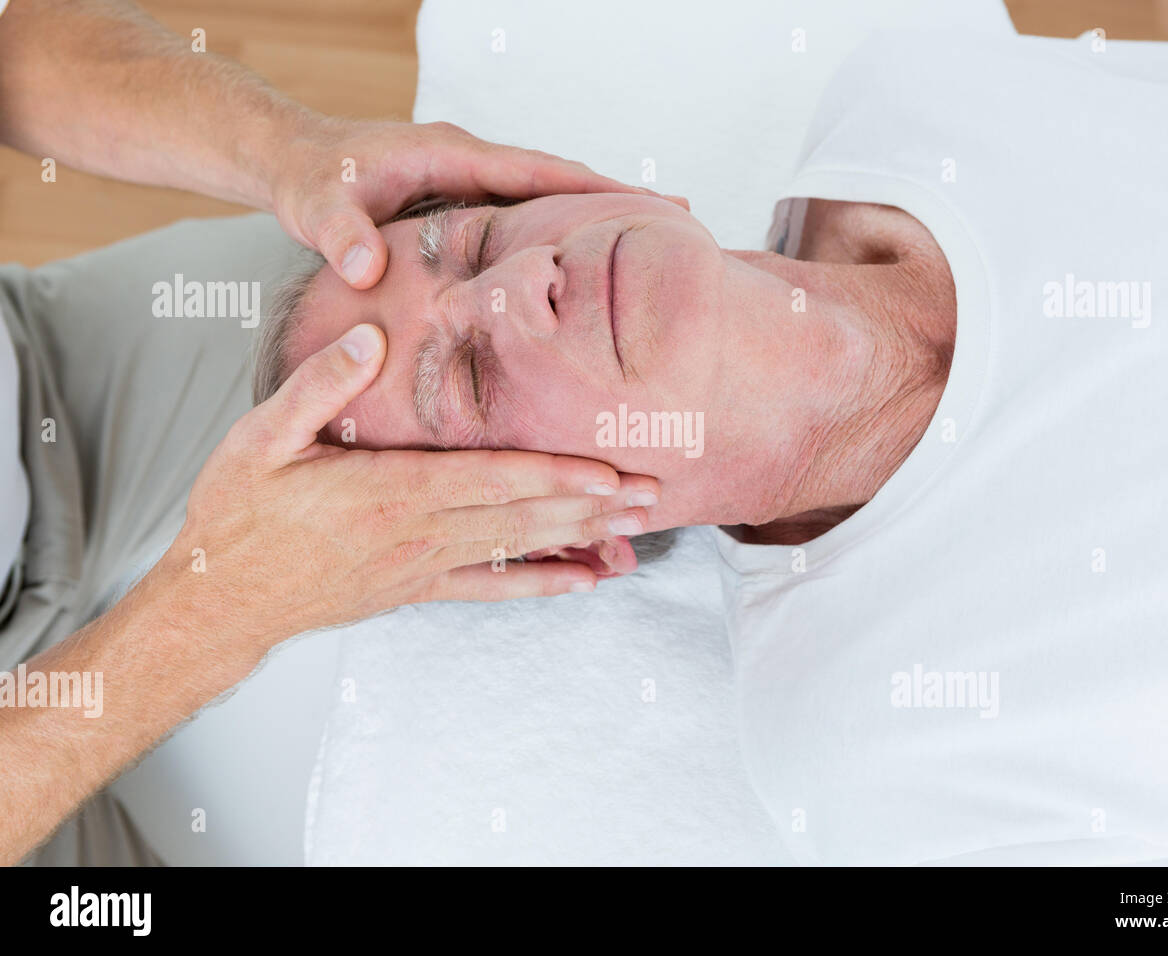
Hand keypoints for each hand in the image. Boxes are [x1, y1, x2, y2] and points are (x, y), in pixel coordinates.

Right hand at [163, 323, 657, 659]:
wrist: (217, 599)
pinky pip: (491, 590)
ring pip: (517, 551)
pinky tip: (583, 582)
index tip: (607, 468)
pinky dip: (540, 585)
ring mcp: (422, 567)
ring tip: (637, 526)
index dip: (553, 474)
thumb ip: (319, 387)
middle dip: (591, 504)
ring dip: (581, 538)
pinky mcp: (416, 589)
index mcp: (388, 493)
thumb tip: (369, 338)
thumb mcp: (260, 438)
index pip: (489, 480)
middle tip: (652, 492)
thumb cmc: (237, 516)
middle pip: (521, 517)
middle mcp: (417, 535)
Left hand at [271, 117, 688, 288]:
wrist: (291, 163)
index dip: (594, 190)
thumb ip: (339, 236)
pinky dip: (561, 232)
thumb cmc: (307, 181)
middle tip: (683, 217)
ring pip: (548, 197)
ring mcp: (473, 180)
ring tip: (654, 242)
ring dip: (597, 217)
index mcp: (453, 154)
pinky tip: (585, 262)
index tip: (651, 204)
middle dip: (620, 198)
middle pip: (562, 179)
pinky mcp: (467, 201)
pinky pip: (525, 215)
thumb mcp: (316, 207)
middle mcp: (473, 161)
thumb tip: (367, 268)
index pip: (539, 170)